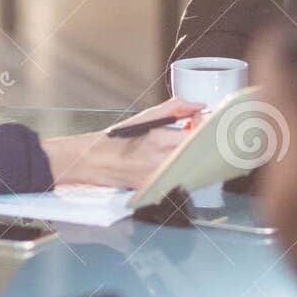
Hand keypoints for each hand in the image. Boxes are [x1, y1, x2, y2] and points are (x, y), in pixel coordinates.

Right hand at [42, 97, 202, 187]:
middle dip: (198, 141)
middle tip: (190, 133)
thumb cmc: (116, 139)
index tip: (198, 121)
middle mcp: (161, 163)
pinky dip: (179, 168)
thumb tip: (199, 105)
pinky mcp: (156, 190)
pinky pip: (178, 178)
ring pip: (190, 167)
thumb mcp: (144, 118)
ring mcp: (159, 179)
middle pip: (197, 153)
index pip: (197, 136)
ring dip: (190, 155)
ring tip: (176, 147)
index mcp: (159, 141)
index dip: (203, 128)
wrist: (93, 162)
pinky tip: (170, 161)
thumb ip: (175, 108)